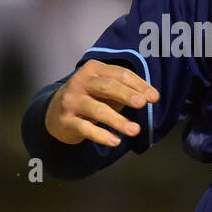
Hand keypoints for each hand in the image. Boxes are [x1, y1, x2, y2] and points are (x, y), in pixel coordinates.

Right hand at [44, 59, 159, 146]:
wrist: (56, 114)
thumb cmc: (91, 98)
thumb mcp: (107, 89)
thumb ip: (128, 90)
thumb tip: (151, 96)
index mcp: (94, 70)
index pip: (119, 74)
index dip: (139, 85)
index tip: (154, 97)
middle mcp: (80, 83)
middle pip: (107, 87)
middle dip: (126, 94)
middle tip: (142, 103)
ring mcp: (71, 102)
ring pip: (97, 109)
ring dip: (118, 120)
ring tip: (135, 130)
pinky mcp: (66, 121)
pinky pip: (85, 128)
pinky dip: (101, 135)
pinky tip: (115, 141)